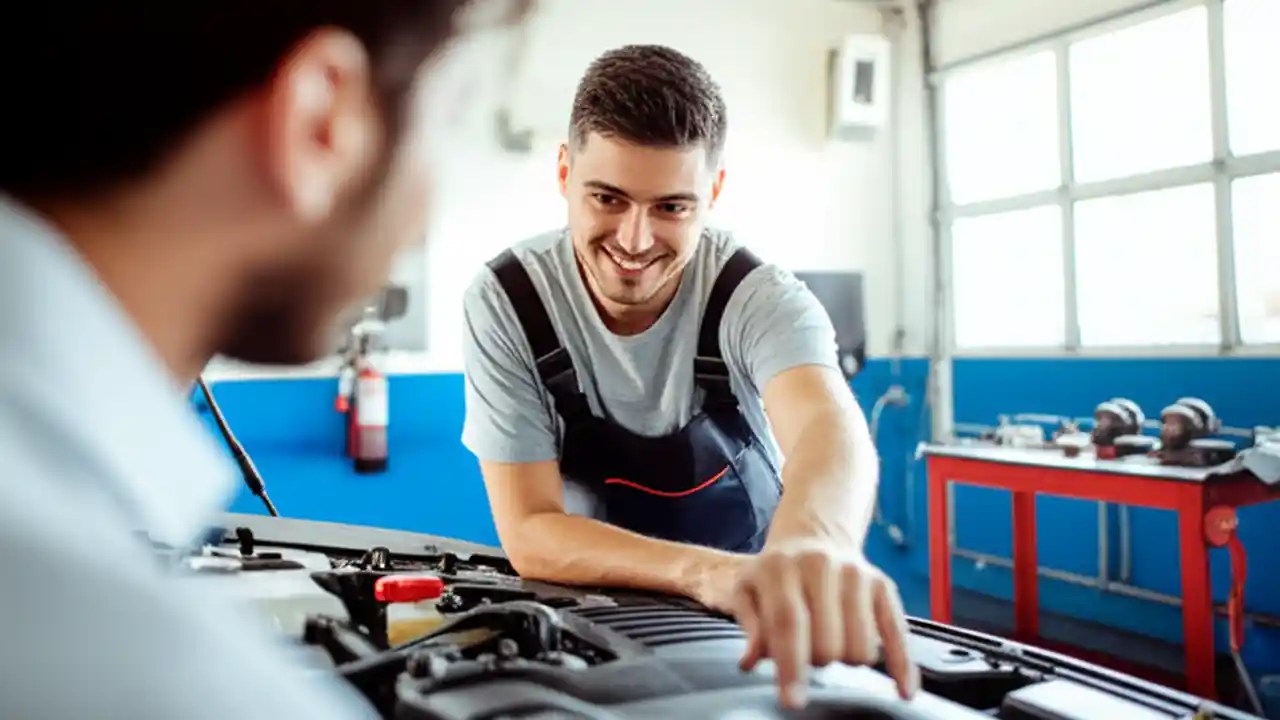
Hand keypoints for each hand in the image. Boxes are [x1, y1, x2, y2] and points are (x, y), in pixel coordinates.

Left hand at [699, 541, 918, 708]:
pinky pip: (896, 632)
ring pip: (860, 646)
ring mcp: (856, 573)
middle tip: (806, 649)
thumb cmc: (774, 574)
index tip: (792, 702)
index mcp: (780, 568)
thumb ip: (750, 623)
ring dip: (845, 660)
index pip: (788, 623)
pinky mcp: (882, 584)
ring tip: (830, 641)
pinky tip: (903, 690)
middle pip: (827, 643)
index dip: (791, 666)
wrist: (813, 536)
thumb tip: (751, 660)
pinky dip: (902, 665)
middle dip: (815, 661)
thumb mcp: (747, 589)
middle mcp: (821, 565)